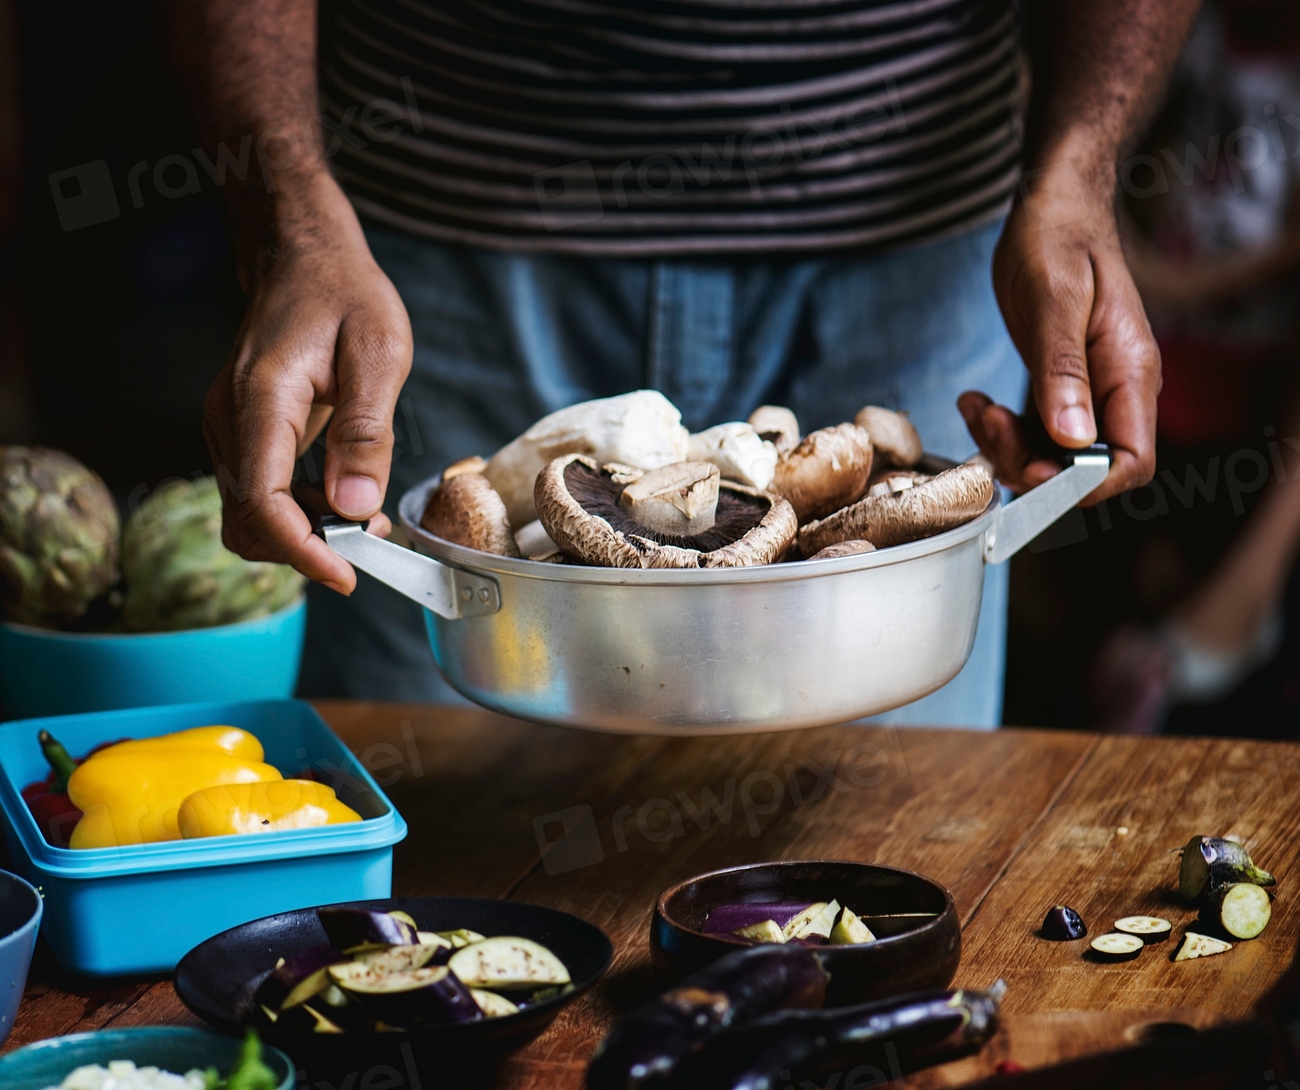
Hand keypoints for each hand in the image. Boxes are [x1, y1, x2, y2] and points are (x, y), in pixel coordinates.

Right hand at [204, 172, 412, 592]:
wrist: (303, 260)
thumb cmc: (345, 296)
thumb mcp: (379, 353)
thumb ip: (366, 430)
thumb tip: (357, 507)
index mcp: (261, 398)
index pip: (263, 500)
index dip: (303, 550)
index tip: (348, 575)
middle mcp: (230, 420)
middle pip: (248, 520)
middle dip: (307, 548)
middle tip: (371, 540)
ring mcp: (229, 430)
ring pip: (249, 515)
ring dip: (303, 534)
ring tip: (364, 517)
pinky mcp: (241, 435)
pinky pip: (258, 495)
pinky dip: (296, 514)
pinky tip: (342, 498)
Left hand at [961, 151, 1160, 502]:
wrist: (1052, 206)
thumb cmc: (1059, 237)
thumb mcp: (1055, 299)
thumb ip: (1063, 370)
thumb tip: (1072, 438)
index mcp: (1130, 373)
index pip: (1129, 462)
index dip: (1084, 483)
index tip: (1033, 465)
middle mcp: (1114, 391)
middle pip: (1082, 470)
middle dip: (1029, 462)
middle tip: (988, 423)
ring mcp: (1086, 392)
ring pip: (1049, 456)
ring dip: (1005, 446)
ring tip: (975, 406)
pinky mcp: (1056, 388)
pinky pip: (1031, 432)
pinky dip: (998, 428)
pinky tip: (975, 401)